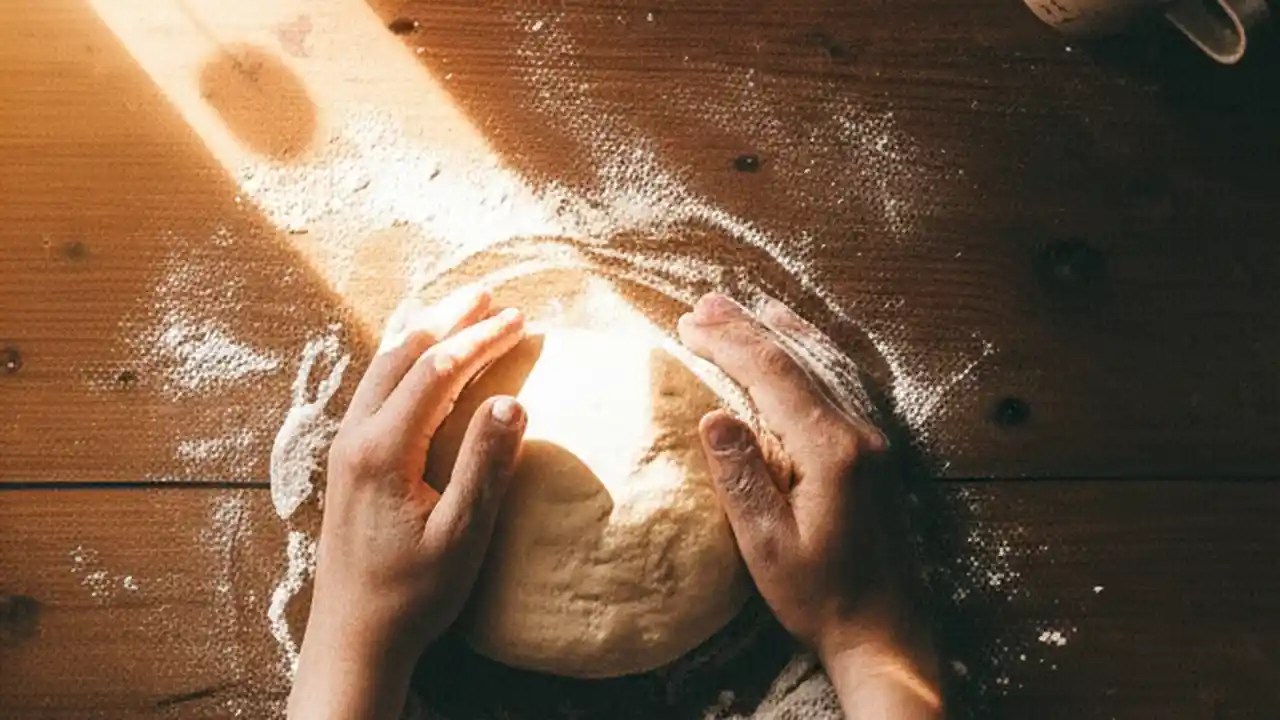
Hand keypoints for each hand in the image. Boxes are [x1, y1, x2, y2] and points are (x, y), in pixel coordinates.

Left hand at [288, 289, 526, 719]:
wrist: (353, 638)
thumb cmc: (411, 594)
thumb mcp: (461, 537)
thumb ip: (485, 466)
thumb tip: (511, 401)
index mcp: (382, 450)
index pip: (437, 373)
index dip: (481, 340)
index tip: (521, 320)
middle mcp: (355, 437)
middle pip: (403, 355)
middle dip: (449, 319)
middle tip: (490, 293)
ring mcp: (345, 447)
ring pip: (382, 366)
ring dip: (425, 333)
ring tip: (460, 310)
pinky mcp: (347, 461)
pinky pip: (374, 388)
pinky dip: (405, 359)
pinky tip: (422, 358)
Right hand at [679, 293, 940, 718]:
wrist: (887, 634)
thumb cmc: (822, 598)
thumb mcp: (768, 547)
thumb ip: (741, 477)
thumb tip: (713, 414)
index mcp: (832, 451)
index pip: (774, 376)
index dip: (730, 343)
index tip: (690, 324)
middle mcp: (860, 433)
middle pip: (800, 360)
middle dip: (750, 328)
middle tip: (705, 303)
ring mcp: (875, 441)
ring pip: (827, 365)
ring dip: (783, 334)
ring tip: (748, 308)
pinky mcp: (878, 455)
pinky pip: (844, 384)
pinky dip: (815, 356)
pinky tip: (803, 349)